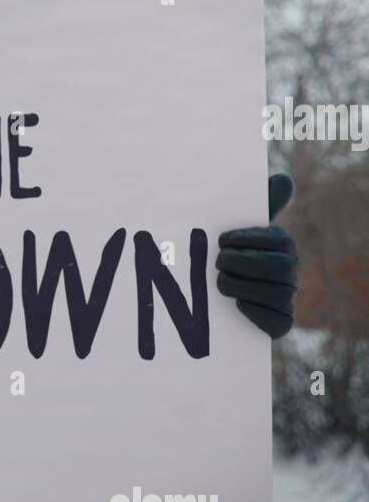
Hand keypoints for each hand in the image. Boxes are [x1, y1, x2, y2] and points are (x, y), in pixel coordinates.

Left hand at [217, 174, 297, 338]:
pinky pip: (277, 322)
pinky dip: (255, 313)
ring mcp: (286, 298)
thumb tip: (284, 178)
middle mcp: (290, 271)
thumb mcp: (237, 228)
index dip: (246, 239)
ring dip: (242, 287)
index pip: (276, 239)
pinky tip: (237, 304)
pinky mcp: (279, 323)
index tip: (222, 240)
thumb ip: (258, 205)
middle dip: (242, 263)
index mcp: (282, 244)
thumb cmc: (226, 253)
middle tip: (218, 262)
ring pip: (276, 294)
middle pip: (277, 267)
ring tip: (221, 283)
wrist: (212, 295)